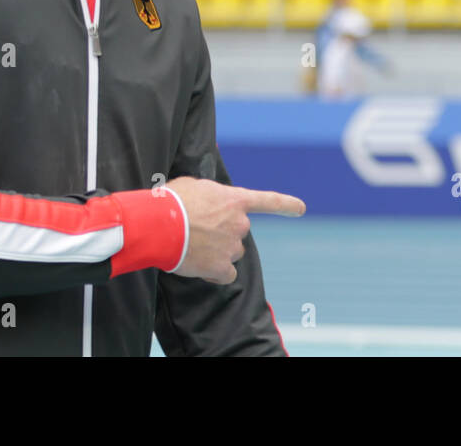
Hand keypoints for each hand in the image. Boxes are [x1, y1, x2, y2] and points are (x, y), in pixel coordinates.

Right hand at [164, 177, 304, 283]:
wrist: (159, 224)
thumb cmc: (171, 201)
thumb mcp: (194, 186)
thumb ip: (210, 195)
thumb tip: (206, 203)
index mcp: (235, 200)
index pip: (268, 201)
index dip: (286, 204)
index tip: (302, 208)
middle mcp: (240, 223)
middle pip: (239, 232)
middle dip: (223, 233)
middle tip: (197, 231)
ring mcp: (232, 246)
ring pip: (231, 253)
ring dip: (217, 253)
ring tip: (192, 247)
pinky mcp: (221, 267)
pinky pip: (225, 275)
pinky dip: (214, 273)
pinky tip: (198, 267)